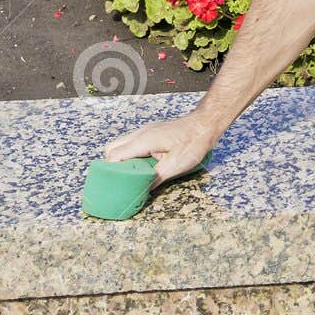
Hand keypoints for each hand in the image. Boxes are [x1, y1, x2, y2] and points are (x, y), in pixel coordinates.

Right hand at [103, 114, 218, 188]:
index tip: (113, 184)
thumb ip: (156, 177)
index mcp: (143, 141)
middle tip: (120, 180)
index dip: (110, 170)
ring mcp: (144, 131)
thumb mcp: (176, 165)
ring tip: (130, 175)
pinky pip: (131, 143)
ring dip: (121, 160)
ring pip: (121, 144)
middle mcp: (140, 134)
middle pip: (112, 148)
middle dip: (112, 165)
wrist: (204, 124)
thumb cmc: (193, 143)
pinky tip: (140, 166)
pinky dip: (129, 154)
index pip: (114, 155)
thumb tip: (141, 190)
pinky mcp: (150, 133)